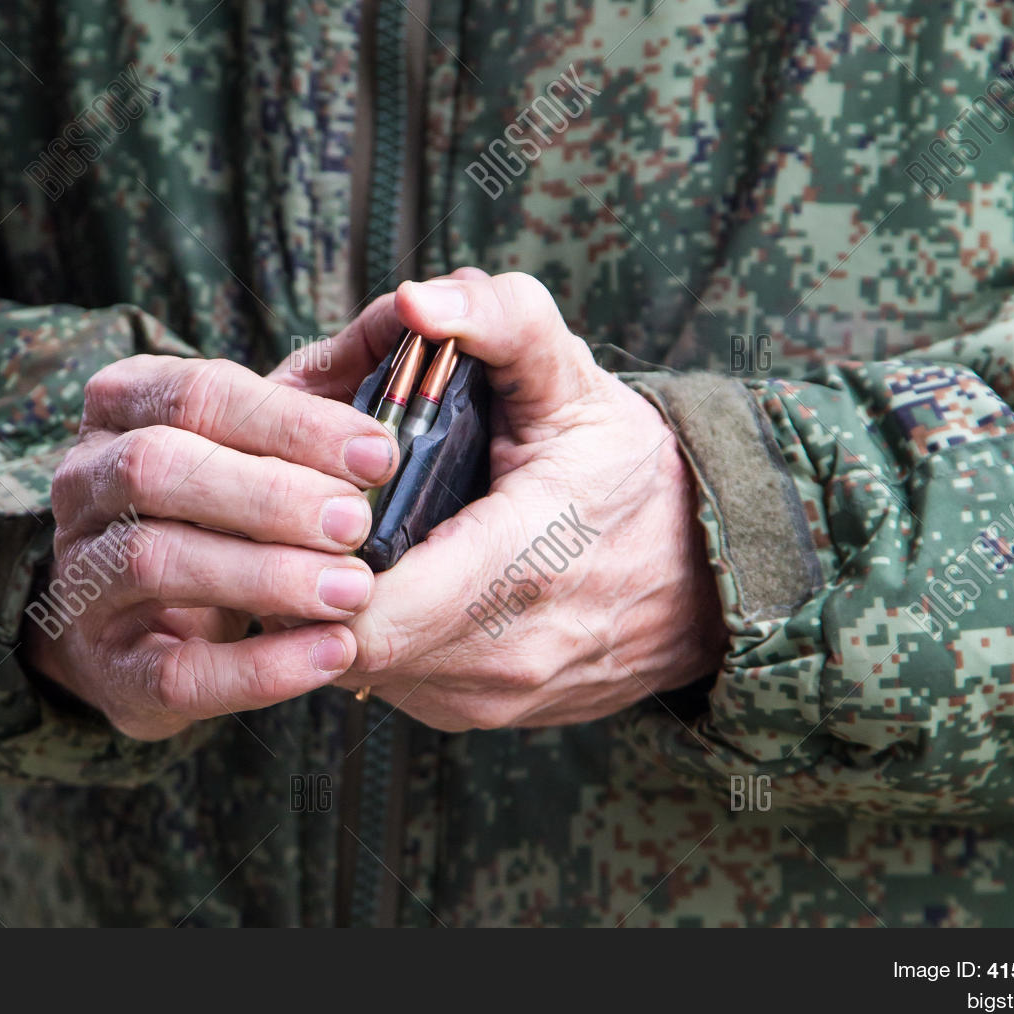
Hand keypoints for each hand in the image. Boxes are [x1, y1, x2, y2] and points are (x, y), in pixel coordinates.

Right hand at [25, 354, 400, 739]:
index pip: (196, 393)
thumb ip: (334, 379)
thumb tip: (416, 310)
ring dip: (263, 575)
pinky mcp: (109, 665)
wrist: (154, 619)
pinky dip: (260, 668)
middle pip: (156, 468)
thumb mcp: (271, 434)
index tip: (381, 450)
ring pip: (153, 560)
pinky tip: (332, 656)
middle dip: (265, 493)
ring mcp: (82, 575)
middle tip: (357, 521)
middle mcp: (83, 481)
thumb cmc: (231, 504)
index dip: (290, 422)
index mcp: (125, 406)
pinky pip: (176, 671)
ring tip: (354, 591)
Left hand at [284, 270, 726, 730]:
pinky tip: (387, 572)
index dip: (312, 547)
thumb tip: (413, 301)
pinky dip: (367, 625)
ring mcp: (484, 696)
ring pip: (352, 661)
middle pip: (342, 630)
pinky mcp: (472, 713)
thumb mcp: (576, 380)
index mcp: (522, 565)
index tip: (310, 492)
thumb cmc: (631, 473)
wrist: (705, 580)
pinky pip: (383, 678)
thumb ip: (499, 320)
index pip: (367, 601)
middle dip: (308, 568)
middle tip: (308, 504)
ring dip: (330, 601)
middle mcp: (499, 654)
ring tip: (345, 532)